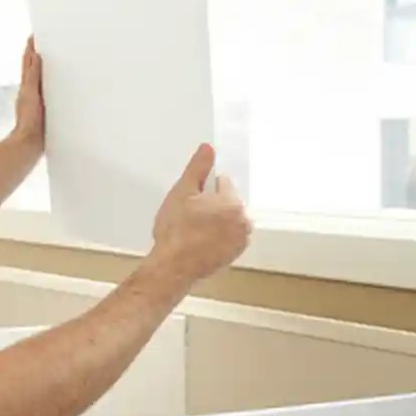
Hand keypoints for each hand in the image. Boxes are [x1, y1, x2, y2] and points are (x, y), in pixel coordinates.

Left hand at [11, 36, 44, 151]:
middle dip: (39, 55)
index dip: (31, 47)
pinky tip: (58, 86)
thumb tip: (34, 54)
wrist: (29, 144)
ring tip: (54, 59)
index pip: (29, 61)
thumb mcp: (31, 94)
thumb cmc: (28, 120)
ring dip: (46, 69)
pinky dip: (51, 85)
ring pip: (41, 80)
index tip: (36, 34)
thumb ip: (33, 75)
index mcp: (27, 85)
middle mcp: (30, 91)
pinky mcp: (43, 110)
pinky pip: (48, 93)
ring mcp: (36, 100)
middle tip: (46, 42)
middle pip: (34, 68)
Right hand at [150, 143, 251, 283]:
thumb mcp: (182, 192)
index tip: (191, 200)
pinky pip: (226, 237)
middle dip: (211, 205)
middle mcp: (243, 222)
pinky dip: (216, 237)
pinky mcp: (234, 256)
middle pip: (227, 202)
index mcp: (234, 203)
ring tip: (193, 230)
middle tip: (190, 216)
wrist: (172, 266)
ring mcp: (240, 241)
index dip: (203, 188)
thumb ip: (198, 168)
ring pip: (227, 220)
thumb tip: (209, 148)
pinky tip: (198, 242)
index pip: (222, 182)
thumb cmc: (176, 231)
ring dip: (215, 221)